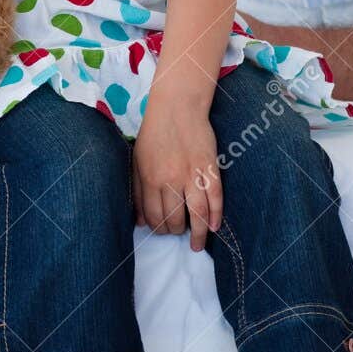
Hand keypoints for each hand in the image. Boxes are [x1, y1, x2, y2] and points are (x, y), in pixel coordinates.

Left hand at [132, 99, 221, 250]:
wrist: (177, 107)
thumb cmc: (154, 133)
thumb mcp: (137, 161)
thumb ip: (137, 192)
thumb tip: (140, 222)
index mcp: (150, 179)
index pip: (154, 216)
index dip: (158, 228)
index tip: (163, 230)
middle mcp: (170, 180)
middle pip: (174, 219)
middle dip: (176, 231)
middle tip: (179, 233)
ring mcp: (192, 174)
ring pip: (196, 214)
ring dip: (197, 234)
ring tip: (197, 244)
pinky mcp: (210, 168)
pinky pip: (215, 198)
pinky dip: (216, 215)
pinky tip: (213, 227)